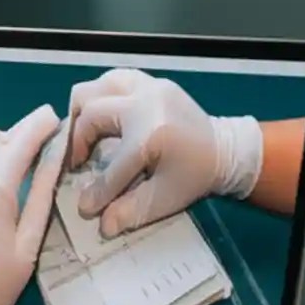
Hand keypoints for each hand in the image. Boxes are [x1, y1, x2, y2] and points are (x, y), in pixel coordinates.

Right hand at [69, 68, 263, 236]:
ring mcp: (148, 86)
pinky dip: (101, 95)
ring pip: (96, 87)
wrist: (225, 149)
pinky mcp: (151, 81)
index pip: (111, 167)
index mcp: (150, 135)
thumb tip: (103, 225)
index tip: (86, 207)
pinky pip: (114, 79)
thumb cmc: (194, 175)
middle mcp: (145, 103)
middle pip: (91, 113)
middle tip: (80, 162)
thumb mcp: (165, 198)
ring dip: (85, 112)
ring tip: (88, 135)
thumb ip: (131, 211)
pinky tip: (103, 115)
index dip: (96, 191)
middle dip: (79, 141)